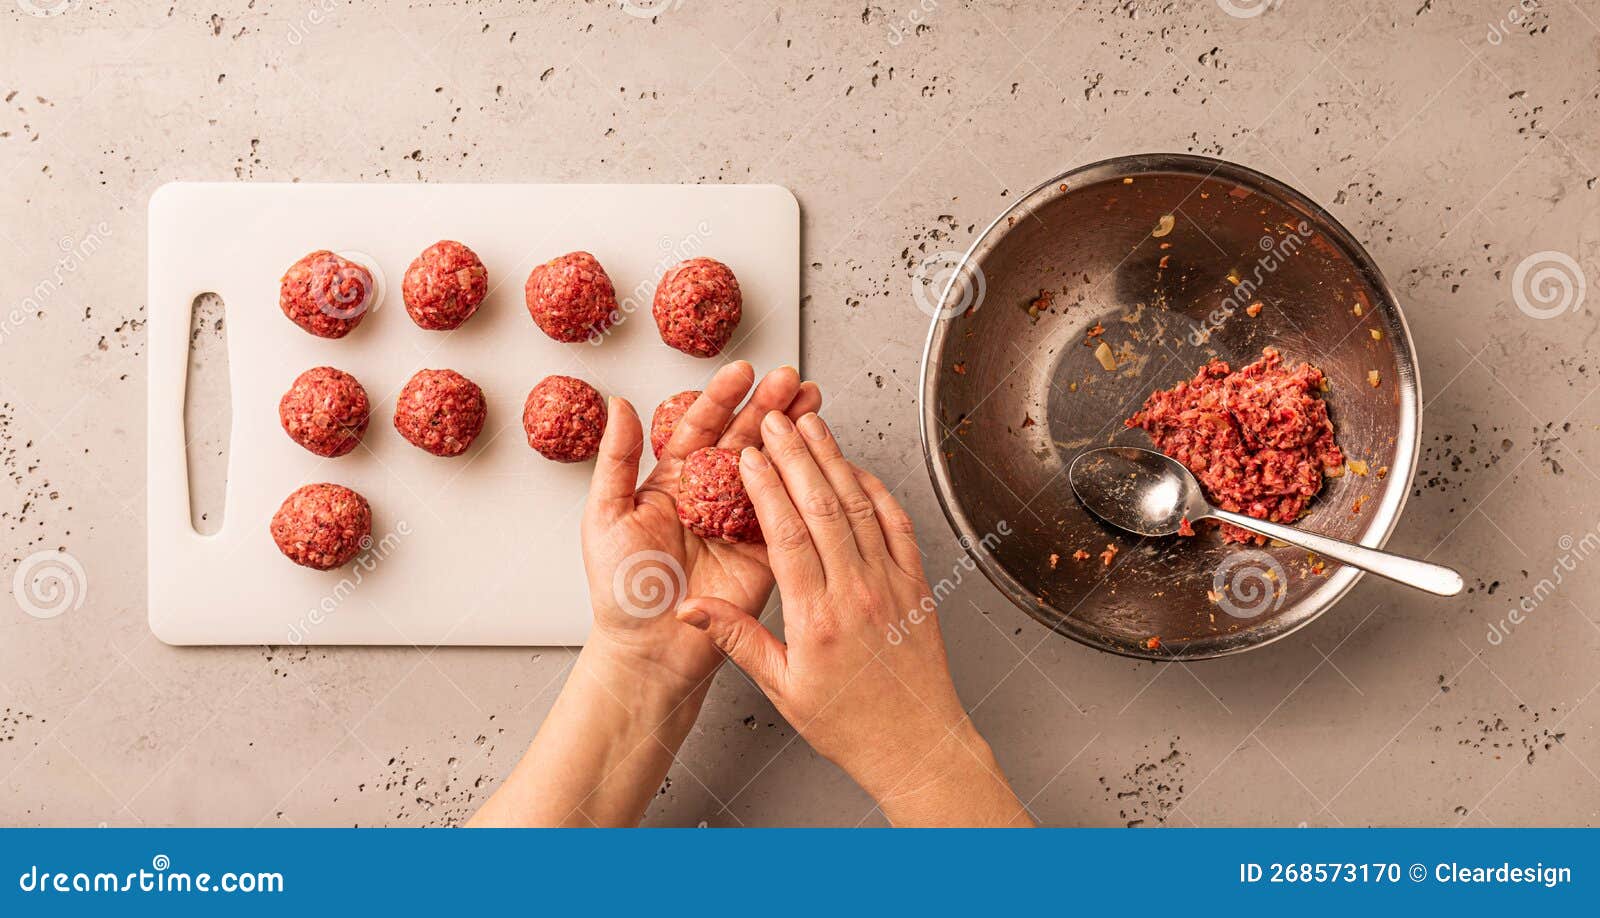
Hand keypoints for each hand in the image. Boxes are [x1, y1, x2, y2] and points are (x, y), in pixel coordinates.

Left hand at [582, 362, 820, 693]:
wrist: (649, 651)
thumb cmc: (620, 590)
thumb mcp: (606, 516)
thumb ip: (616, 459)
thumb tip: (618, 405)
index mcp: (673, 482)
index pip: (701, 427)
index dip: (722, 398)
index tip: (742, 372)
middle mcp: (710, 496)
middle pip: (744, 439)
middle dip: (768, 407)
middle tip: (790, 379)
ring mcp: (740, 522)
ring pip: (770, 468)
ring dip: (792, 436)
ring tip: (812, 402)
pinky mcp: (766, 552)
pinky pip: (787, 513)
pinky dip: (804, 484)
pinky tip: (819, 456)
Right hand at [675, 410, 1031, 826]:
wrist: (916, 743)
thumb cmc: (849, 722)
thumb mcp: (782, 687)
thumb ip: (737, 639)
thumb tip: (690, 609)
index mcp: (817, 617)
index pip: (786, 534)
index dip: (766, 487)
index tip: (749, 456)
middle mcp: (858, 592)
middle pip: (822, 506)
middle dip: (796, 456)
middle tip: (775, 419)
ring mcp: (892, 583)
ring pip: (859, 506)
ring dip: (834, 460)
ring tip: (811, 426)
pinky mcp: (916, 582)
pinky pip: (896, 524)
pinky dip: (875, 490)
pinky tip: (856, 469)